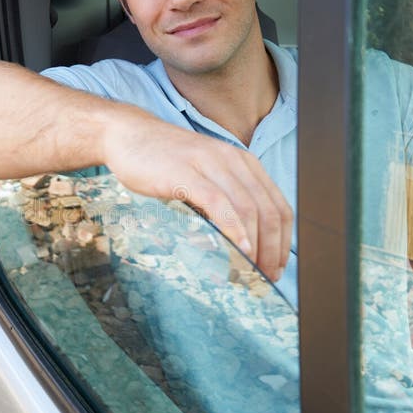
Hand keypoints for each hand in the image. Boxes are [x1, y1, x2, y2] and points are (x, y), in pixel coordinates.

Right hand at [102, 110, 292, 281]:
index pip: (279, 207)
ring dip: (255, 246)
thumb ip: (227, 200)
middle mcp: (234, 161)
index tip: (277, 268)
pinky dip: (233, 228)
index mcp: (245, 164)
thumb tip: (243, 242)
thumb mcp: (207, 177)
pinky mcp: (187, 172)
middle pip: (268, 211)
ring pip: (248, 209)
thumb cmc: (166, 161)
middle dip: (272, 250)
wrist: (130, 134)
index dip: (283, 242)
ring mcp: (211, 165)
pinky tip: (238, 248)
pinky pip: (218, 202)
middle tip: (266, 277)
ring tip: (252, 271)